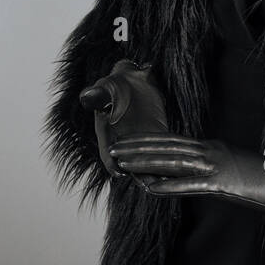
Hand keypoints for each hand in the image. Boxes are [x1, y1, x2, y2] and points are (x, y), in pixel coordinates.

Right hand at [78, 59, 170, 185]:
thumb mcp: (106, 86)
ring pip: (146, 162)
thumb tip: (87, 97)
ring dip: (154, 173)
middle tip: (148, 185)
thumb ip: (98, 94)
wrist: (134, 80)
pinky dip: (166, 163)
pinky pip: (160, 153)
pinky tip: (176, 172)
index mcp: (106, 131)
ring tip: (166, 182)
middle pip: (129, 162)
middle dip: (139, 173)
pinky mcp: (156, 137)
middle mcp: (121, 142)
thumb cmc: (116, 83)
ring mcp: (139, 142)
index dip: (112, 162)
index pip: (107, 151)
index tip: (119, 171)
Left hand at [108, 134, 264, 229]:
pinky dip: (167, 185)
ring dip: (144, 162)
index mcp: (212, 147)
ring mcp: (215, 166)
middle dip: (137, 149)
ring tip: (122, 163)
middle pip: (166, 147)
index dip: (147, 142)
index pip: (173, 141)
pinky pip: (188, 184)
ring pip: (171, 161)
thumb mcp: (232, 167)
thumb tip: (187, 174)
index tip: (126, 142)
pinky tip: (149, 186)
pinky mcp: (222, 183)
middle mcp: (210, 152)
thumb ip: (210, 168)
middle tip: (112, 149)